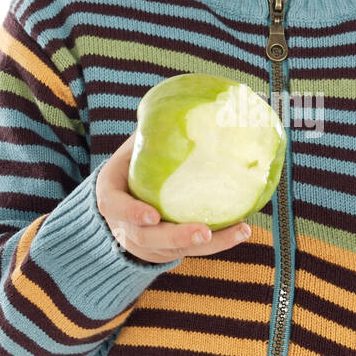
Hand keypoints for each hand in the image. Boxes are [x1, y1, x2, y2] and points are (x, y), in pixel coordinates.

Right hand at [95, 130, 252, 262]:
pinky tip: (244, 230)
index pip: (116, 208)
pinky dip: (219, 242)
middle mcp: (126, 228)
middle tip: (203, 232)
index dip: (132, 213)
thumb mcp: (131, 151)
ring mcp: (147, 244)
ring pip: (176, 251)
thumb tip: (184, 104)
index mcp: (112, 199)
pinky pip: (193, 251)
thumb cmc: (129, 168)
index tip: (153, 215)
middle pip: (149, 240)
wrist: (120, 203)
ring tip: (240, 231)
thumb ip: (150, 134)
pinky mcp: (167, 252)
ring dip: (211, 244)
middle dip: (177, 238)